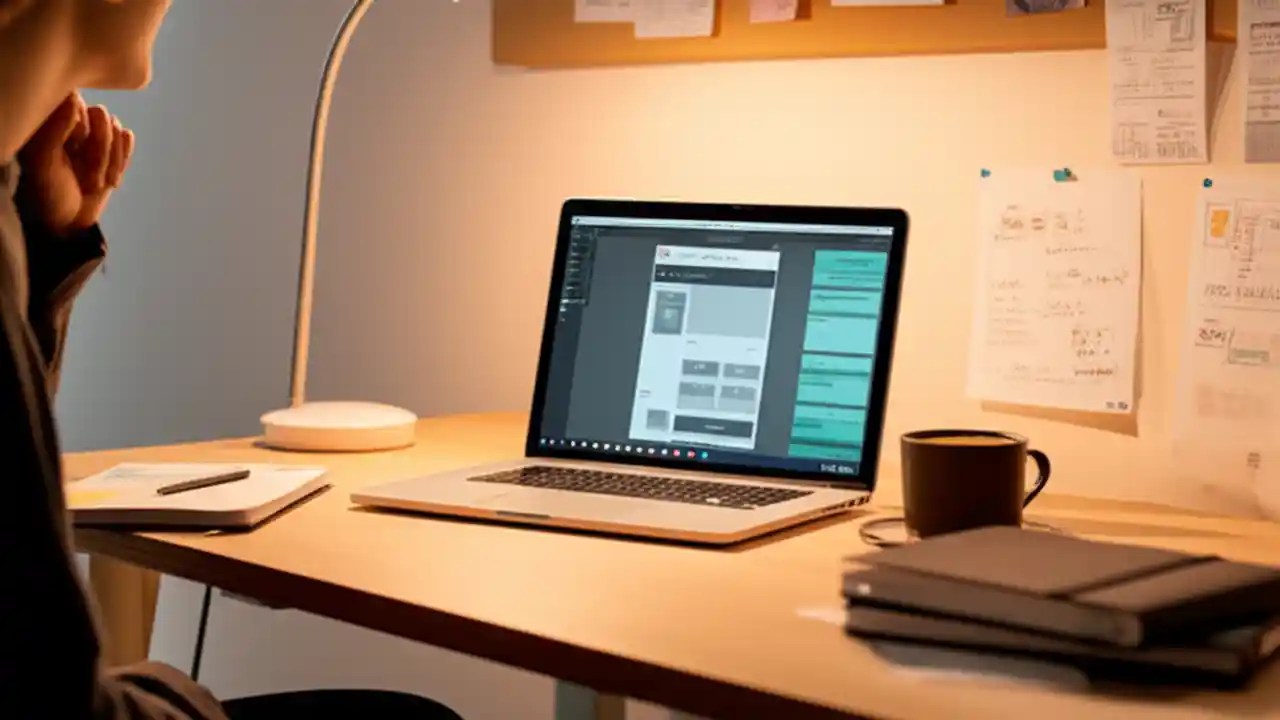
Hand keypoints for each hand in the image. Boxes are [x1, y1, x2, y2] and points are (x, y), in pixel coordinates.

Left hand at [16, 93, 133, 236]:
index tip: (69, 154)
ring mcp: (91, 131)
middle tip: (85, 177)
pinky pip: (127, 138)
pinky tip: (109, 178)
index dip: (79, 131)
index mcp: (46, 119)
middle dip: (99, 152)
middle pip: (101, 115)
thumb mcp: (43, 164)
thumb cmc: (48, 193)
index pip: (76, 102)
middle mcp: (68, 120)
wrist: (68, 221)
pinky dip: (121, 162)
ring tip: (94, 182)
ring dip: (110, 163)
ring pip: (117, 128)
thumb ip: (54, 129)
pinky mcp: (110, 143)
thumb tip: (73, 96)